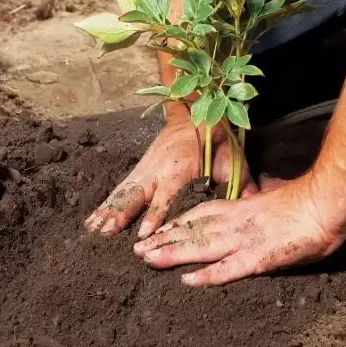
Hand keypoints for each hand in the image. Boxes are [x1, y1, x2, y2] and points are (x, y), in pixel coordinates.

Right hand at [84, 117, 256, 238]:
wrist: (195, 114)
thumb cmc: (217, 141)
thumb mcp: (233, 160)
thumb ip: (242, 186)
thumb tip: (253, 209)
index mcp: (181, 169)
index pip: (167, 196)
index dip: (156, 214)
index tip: (145, 233)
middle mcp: (158, 170)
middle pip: (138, 194)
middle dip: (123, 213)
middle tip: (109, 230)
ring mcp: (145, 169)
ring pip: (125, 193)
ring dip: (110, 210)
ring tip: (95, 230)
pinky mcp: (139, 171)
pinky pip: (120, 190)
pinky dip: (106, 204)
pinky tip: (92, 222)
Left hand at [132, 174, 345, 285]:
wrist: (324, 201)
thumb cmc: (305, 199)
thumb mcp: (277, 192)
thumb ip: (264, 193)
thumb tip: (264, 188)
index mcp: (241, 207)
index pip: (202, 214)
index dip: (179, 223)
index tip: (160, 229)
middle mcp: (236, 222)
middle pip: (194, 230)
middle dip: (165, 240)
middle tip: (140, 250)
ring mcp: (245, 239)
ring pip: (202, 246)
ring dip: (174, 253)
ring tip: (149, 260)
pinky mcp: (258, 257)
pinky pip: (229, 268)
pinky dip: (208, 275)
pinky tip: (188, 280)